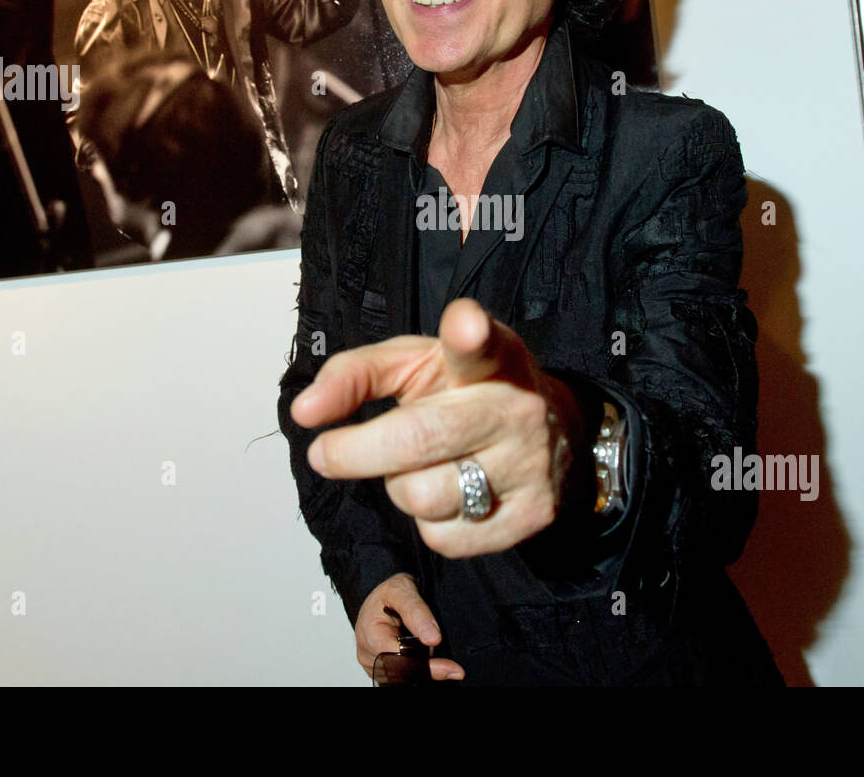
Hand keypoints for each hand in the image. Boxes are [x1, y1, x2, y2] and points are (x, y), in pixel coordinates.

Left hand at [291, 298, 585, 557]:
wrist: (559, 434)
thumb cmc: (465, 391)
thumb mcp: (415, 365)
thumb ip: (355, 374)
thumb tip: (305, 412)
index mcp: (490, 359)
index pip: (480, 344)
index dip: (469, 334)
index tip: (464, 327)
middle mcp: (517, 409)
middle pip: (418, 439)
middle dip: (355, 452)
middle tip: (324, 454)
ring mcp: (529, 466)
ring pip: (422, 497)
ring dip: (399, 488)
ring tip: (422, 467)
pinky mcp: (532, 516)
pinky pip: (443, 537)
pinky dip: (429, 522)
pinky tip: (451, 495)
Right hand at [355, 573, 463, 680]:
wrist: (382, 597)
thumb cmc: (388, 592)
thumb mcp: (402, 590)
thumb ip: (417, 612)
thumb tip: (433, 638)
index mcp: (370, 635)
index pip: (397, 659)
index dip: (424, 665)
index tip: (450, 667)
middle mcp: (368, 654)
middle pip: (400, 673)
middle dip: (427, 669)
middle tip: (452, 667)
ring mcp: (375, 665)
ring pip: (402, 678)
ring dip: (424, 671)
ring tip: (442, 662)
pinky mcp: (383, 670)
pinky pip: (402, 677)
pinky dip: (418, 670)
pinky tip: (430, 662)